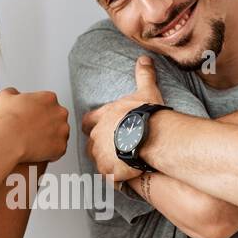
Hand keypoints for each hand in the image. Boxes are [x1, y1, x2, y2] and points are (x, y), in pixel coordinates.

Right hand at [0, 87, 69, 162]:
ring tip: (34, 142)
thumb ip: (14, 93)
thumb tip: (15, 96)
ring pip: (59, 134)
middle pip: (57, 118)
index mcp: (49, 98)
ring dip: (49, 138)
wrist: (7, 141)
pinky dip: (50, 152)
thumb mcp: (5, 97)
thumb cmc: (6, 120)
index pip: (48, 103)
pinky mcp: (61, 147)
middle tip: (32, 130)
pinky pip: (58, 150)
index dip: (38, 111)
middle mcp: (60, 112)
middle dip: (47, 124)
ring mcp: (63, 131)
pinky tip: (37, 151)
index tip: (31, 118)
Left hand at [80, 54, 163, 181]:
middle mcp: (97, 135)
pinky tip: (124, 177)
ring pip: (97, 161)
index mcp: (103, 117)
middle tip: (112, 149)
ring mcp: (100, 154)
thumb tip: (144, 59)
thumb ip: (143, 75)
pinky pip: (108, 177)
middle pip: (90, 143)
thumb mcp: (145, 90)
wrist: (150, 135)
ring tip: (119, 164)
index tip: (92, 128)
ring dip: (106, 162)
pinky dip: (114, 178)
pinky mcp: (107, 170)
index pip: (87, 121)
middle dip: (99, 146)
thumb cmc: (146, 114)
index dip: (90, 125)